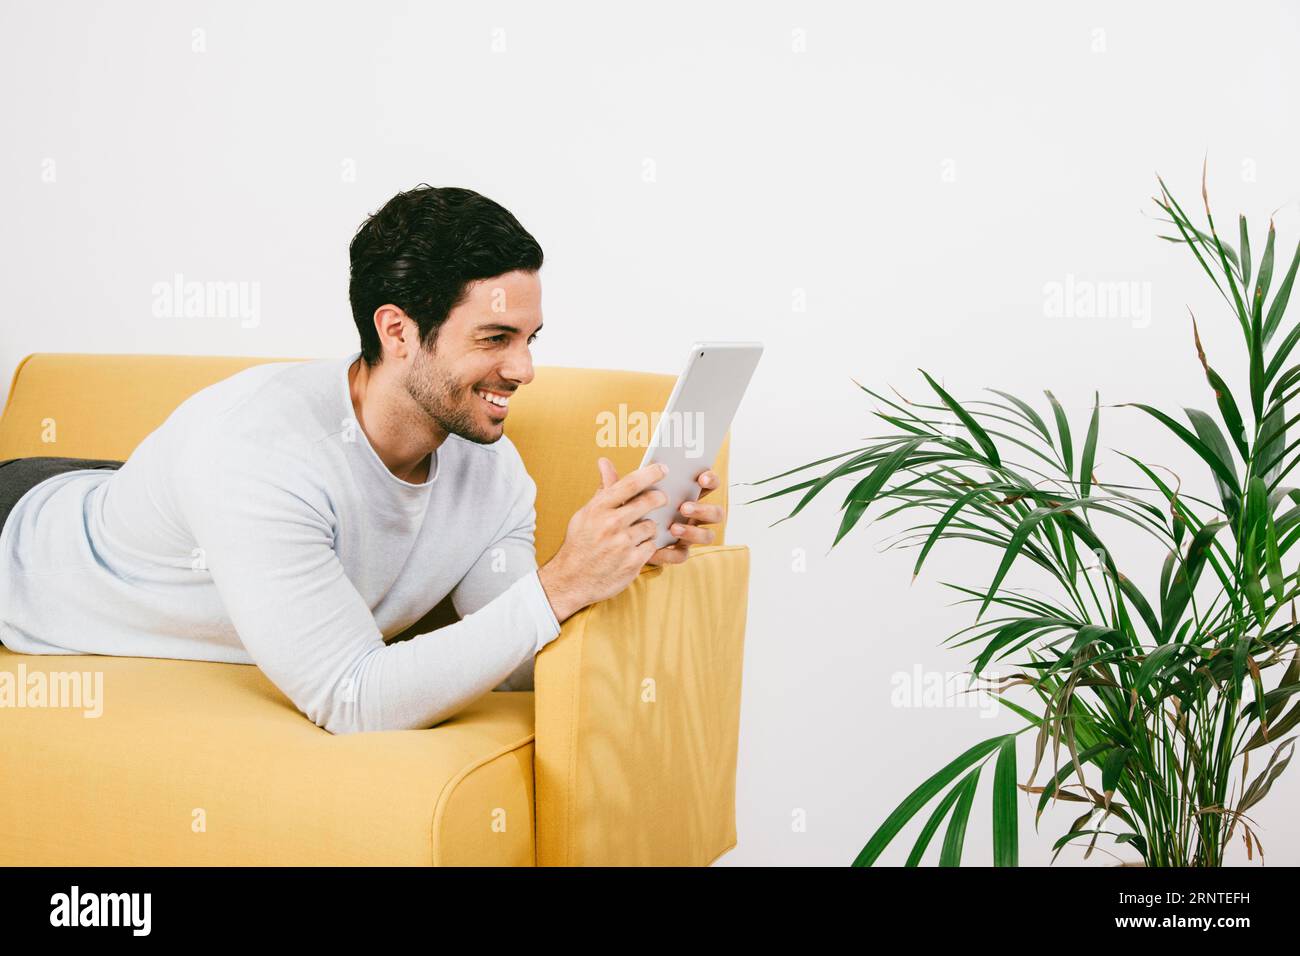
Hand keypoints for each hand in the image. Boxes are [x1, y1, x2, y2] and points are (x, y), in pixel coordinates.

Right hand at [537, 458, 668, 621]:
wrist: (570, 580)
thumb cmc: (579, 544)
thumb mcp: (585, 514)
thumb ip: (602, 490)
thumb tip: (605, 462)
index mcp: (598, 509)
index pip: (629, 484)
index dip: (650, 473)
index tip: (663, 469)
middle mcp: (611, 524)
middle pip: (648, 501)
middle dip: (659, 498)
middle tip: (661, 498)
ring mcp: (623, 544)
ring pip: (651, 526)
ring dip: (648, 528)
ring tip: (635, 534)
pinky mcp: (633, 562)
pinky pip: (652, 546)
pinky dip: (646, 547)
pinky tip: (634, 550)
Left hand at [623, 463, 723, 567]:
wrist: (613, 545)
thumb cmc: (625, 513)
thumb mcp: (620, 497)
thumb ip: (618, 483)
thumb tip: (602, 462)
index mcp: (686, 493)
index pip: (707, 484)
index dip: (710, 480)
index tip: (700, 479)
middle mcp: (693, 514)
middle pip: (715, 511)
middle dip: (703, 508)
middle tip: (684, 505)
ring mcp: (689, 534)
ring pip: (707, 535)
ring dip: (694, 531)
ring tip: (673, 527)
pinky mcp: (679, 552)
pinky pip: (684, 554)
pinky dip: (671, 552)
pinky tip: (657, 549)